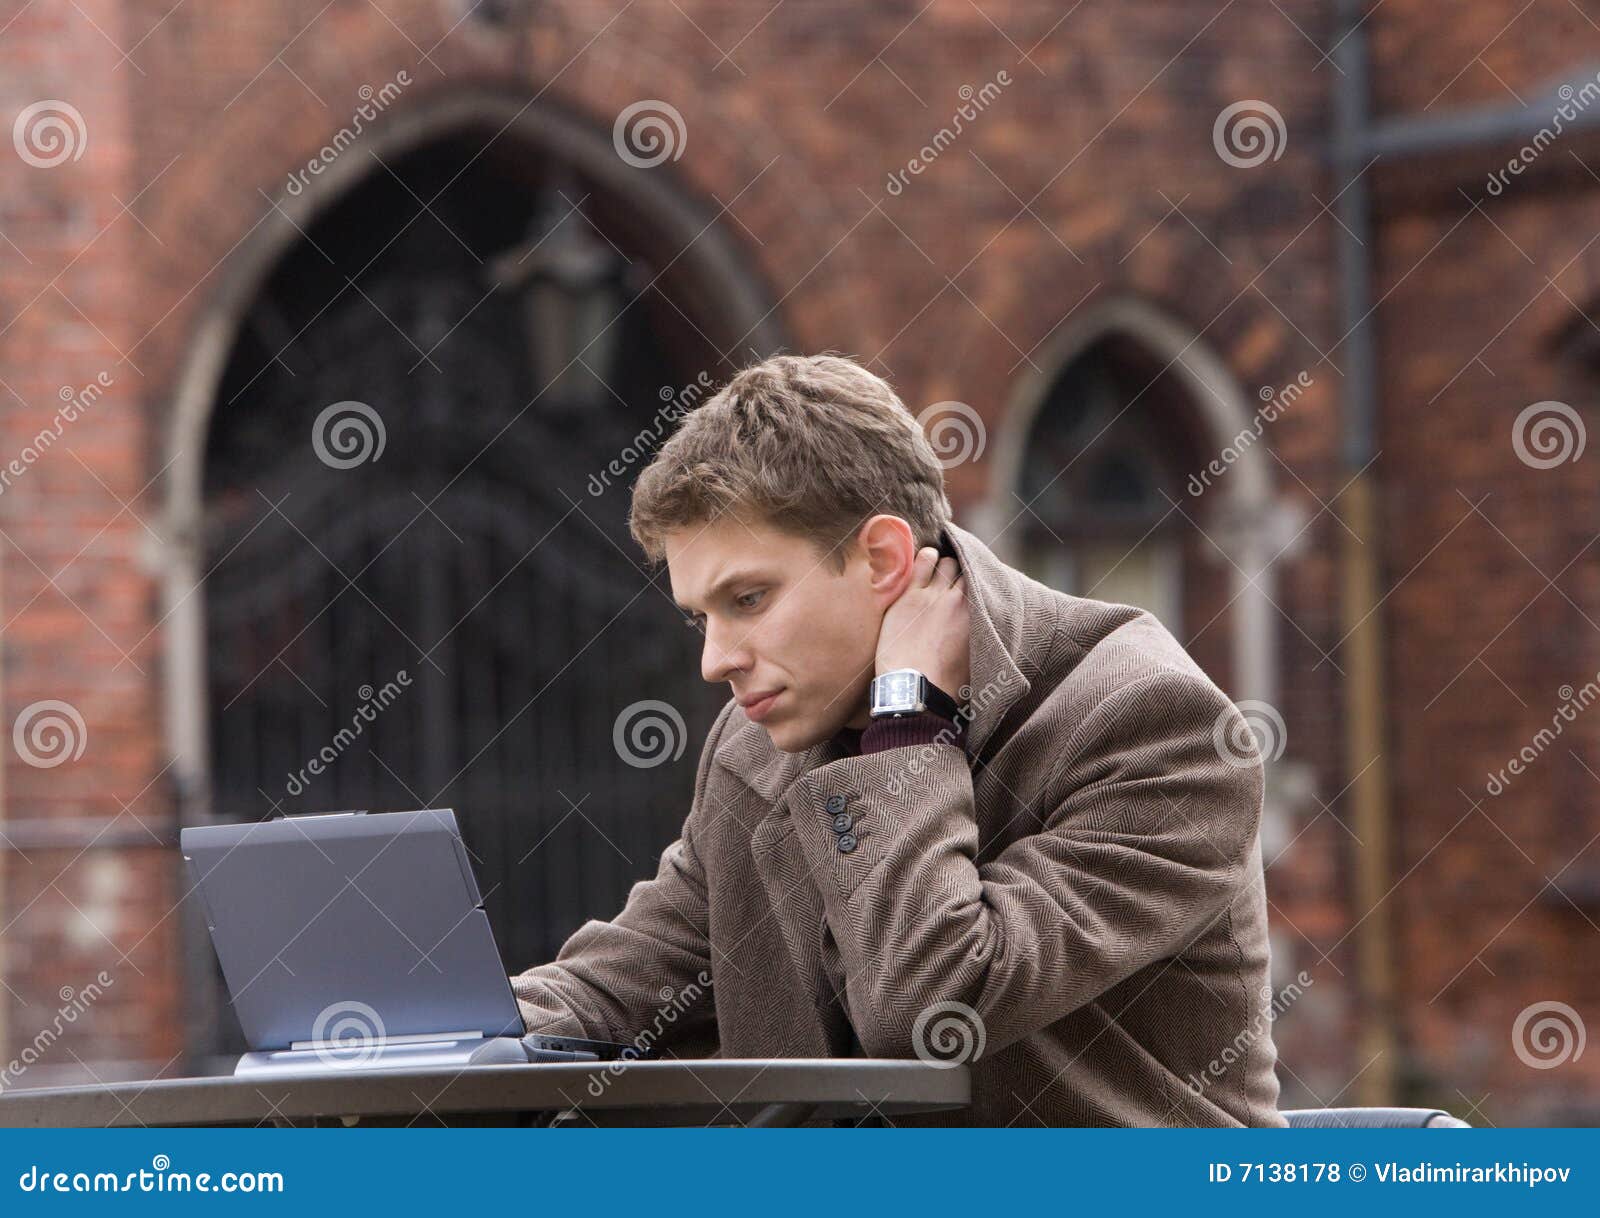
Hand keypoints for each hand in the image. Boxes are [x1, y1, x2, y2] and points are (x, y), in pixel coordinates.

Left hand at [875, 547, 969, 700]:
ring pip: (946, 563)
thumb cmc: (946, 683)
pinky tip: (924, 561)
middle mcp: (960, 600)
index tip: (971, 585)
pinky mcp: (910, 596)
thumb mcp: (977, 661)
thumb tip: (988, 633)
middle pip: (966, 570)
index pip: (983, 584)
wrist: (915, 689)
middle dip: (960, 573)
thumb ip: (983, 638)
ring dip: (943, 564)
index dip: (976, 583)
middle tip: (952, 580)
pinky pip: (920, 564)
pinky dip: (925, 558)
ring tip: (937, 569)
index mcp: (980, 615)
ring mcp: (934, 595)